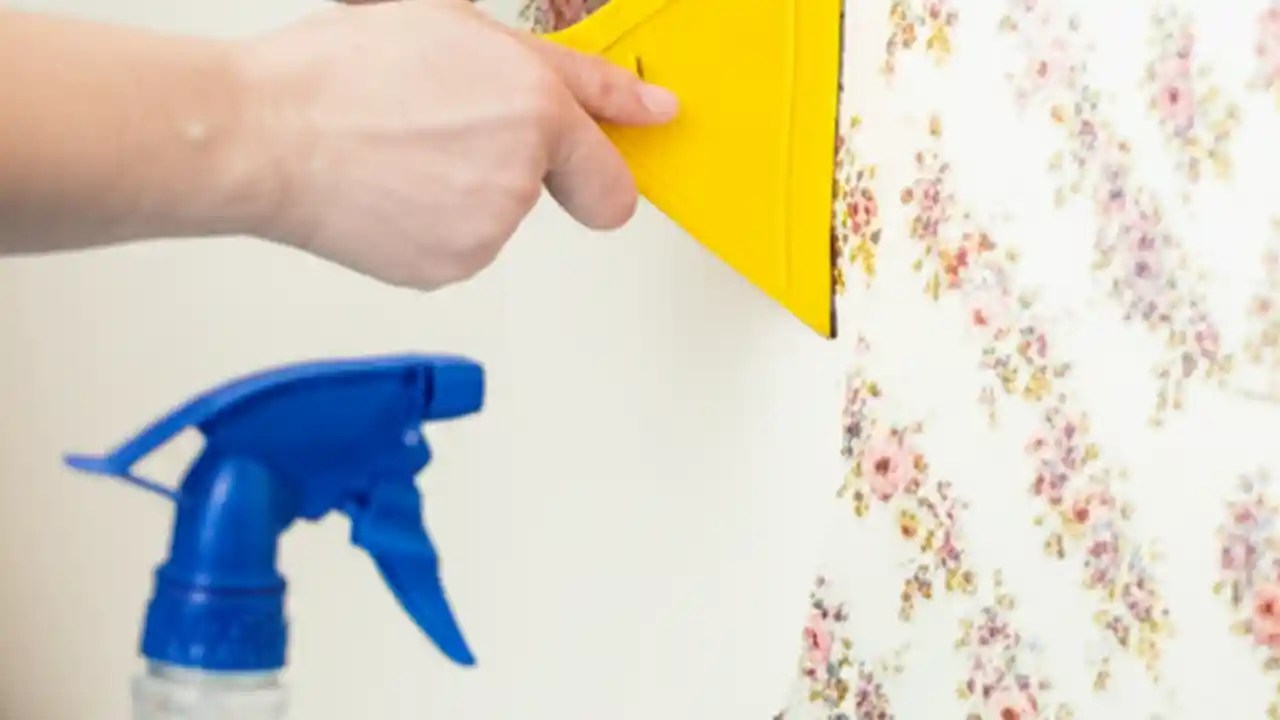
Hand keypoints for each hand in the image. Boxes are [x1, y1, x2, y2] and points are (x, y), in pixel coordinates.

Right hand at [234, 0, 676, 289]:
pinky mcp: (448, 267)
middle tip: (448, 131)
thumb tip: (641, 104)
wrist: (266, 134)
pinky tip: (390, 189)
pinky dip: (433, 225)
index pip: (610, 168)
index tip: (630, 156)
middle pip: (546, 188)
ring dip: (466, 190)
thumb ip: (566, 71)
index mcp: (535, 109)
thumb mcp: (461, 29)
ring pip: (498, 215)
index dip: (611, 164)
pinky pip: (461, 246)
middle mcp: (521, 177)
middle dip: (516, 163)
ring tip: (401, 152)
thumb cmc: (344, 74)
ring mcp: (485, 232)